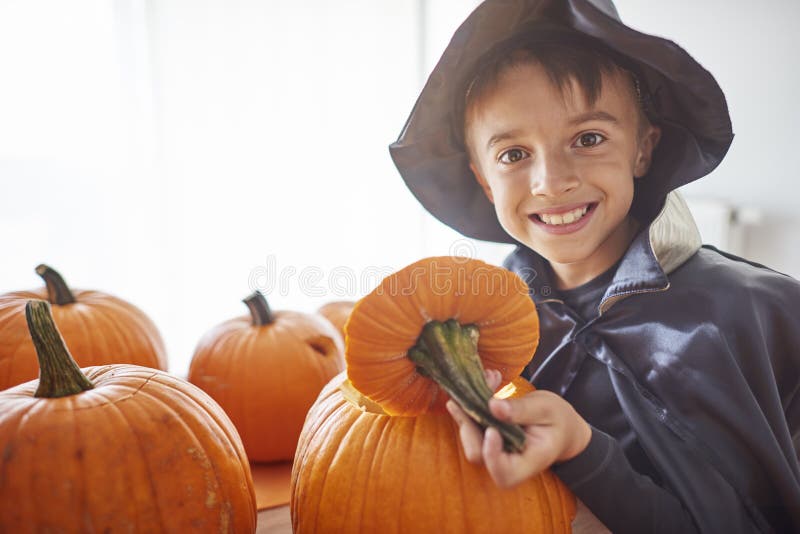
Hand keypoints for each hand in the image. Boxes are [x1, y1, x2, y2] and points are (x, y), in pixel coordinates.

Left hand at [446, 369, 591, 487]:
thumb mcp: (547, 410)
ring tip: (489, 377)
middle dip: (470, 423)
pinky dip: (474, 401)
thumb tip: (493, 406)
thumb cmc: (558, 420)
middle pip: (477, 454)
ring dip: (469, 407)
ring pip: (469, 436)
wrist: (559, 425)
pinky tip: (489, 379)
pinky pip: (471, 422)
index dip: (492, 454)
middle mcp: (506, 461)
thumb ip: (522, 410)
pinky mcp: (484, 435)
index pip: (503, 472)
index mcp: (528, 463)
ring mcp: (492, 450)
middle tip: (474, 393)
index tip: (492, 430)